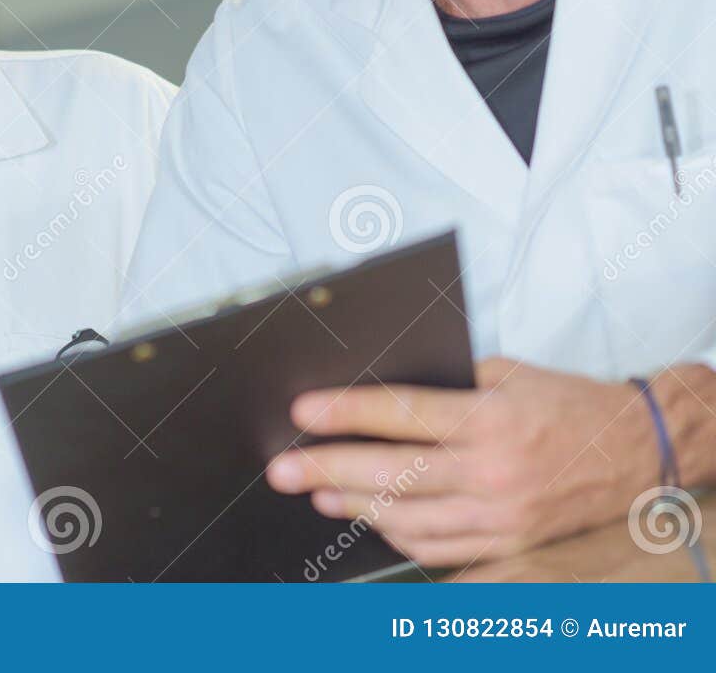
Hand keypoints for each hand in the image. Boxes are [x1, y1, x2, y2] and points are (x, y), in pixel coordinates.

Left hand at [264, 358, 659, 567]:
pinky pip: (440, 547)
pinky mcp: (509, 542)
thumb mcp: (506, 374)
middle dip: (327, 470)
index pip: (402, 415)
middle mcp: (494, 471)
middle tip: (284, 469)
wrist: (636, 449)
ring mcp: (501, 515)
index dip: (346, 414)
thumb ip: (446, 383)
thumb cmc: (566, 404)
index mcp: (490, 419)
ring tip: (317, 493)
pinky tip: (371, 518)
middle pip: (392, 474)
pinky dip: (398, 534)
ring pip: (409, 519)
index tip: (303, 412)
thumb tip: (376, 390)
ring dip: (355, 508)